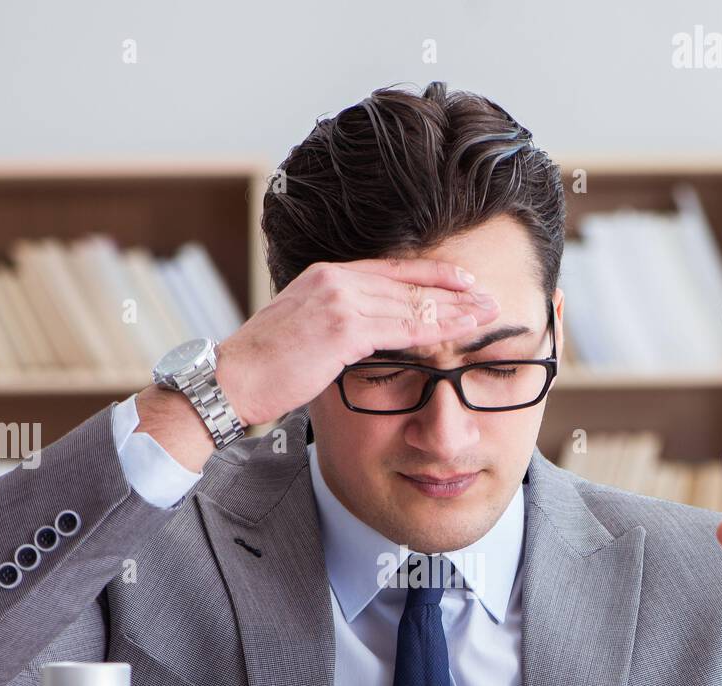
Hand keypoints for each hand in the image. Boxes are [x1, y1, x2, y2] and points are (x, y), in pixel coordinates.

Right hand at [136, 258, 498, 471]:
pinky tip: (460, 334)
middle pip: (408, 282)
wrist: (231, 380)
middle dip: (453, 291)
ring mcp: (338, 301)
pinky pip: (400, 329)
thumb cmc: (263, 367)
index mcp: (325, 276)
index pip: (391, 269)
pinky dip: (435, 331)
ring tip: (488, 316)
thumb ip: (333, 323)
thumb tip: (360, 337)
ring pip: (411, 303)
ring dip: (454, 311)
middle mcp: (334, 280)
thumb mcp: (302, 331)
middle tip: (490, 298)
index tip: (463, 281)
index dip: (431, 274)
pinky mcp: (341, 330)